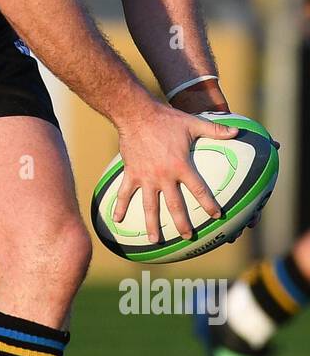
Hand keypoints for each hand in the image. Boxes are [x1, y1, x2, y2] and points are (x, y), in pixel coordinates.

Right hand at [114, 103, 238, 242]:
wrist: (136, 114)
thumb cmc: (166, 119)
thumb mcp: (193, 123)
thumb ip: (215, 130)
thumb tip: (237, 132)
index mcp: (181, 166)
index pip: (199, 190)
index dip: (209, 204)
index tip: (217, 216)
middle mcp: (164, 176)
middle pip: (174, 205)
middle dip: (182, 223)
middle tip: (187, 237)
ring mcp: (146, 177)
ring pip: (149, 206)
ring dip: (152, 225)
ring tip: (154, 241)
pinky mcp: (131, 173)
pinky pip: (124, 194)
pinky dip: (120, 207)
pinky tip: (117, 220)